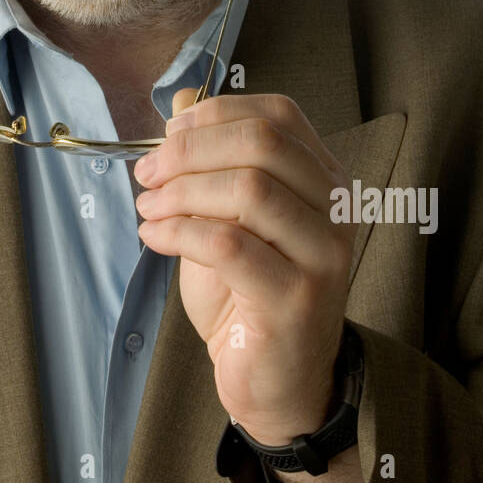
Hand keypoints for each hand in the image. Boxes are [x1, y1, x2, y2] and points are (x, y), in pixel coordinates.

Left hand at [133, 89, 353, 444]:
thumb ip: (211, 160)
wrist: (276, 379)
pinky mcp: (296, 298)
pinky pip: (229, 244)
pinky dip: (179, 232)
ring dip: (181, 192)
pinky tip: (154, 238)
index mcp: (324, 178)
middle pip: (261, 143)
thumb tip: (181, 102)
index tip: (168, 133)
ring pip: (248, 189)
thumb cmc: (249, 292)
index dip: (215, 114)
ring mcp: (323, 254)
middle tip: (147, 173)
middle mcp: (335, 209)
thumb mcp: (227, 215)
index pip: (278, 115)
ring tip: (147, 209)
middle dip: (189, 150)